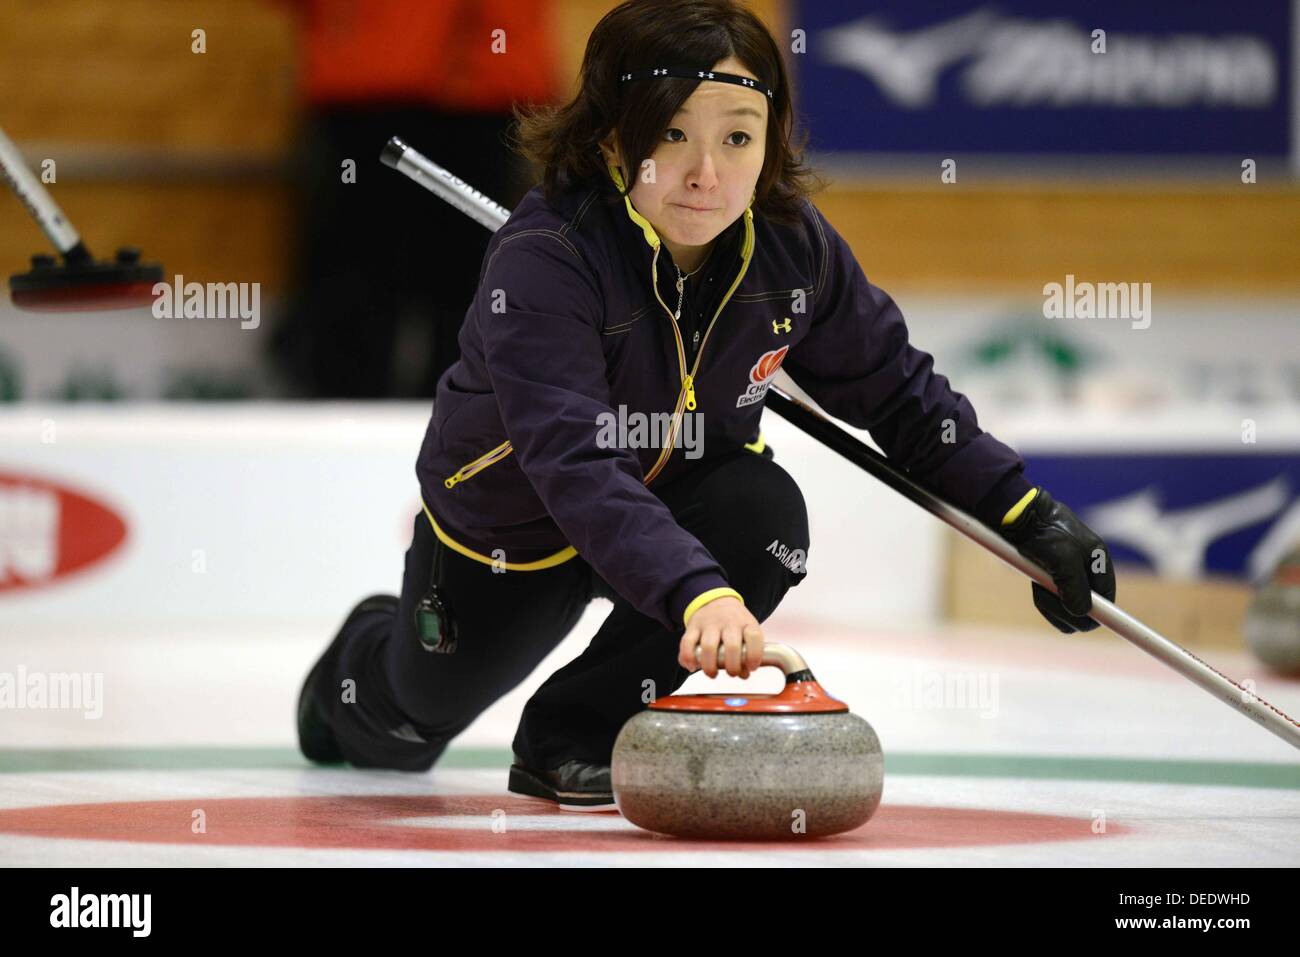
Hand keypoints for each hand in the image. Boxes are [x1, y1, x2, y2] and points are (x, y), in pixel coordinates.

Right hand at [678, 597, 763, 677]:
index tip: (751, 667)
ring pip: (708, 647)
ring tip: (713, 673)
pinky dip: (688, 658)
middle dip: (732, 667)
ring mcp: (710, 623)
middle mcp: (728, 621)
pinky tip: (692, 666)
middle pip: (732, 647)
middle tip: (732, 673)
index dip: (754, 656)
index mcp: (746, 623)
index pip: (754, 637)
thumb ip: (748, 653)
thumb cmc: (735, 623)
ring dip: (710, 666)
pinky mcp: (693, 625)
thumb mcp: (747, 632)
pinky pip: (687, 643)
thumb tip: (743, 674)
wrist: (716, 600)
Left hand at [1000, 489, 1116, 633]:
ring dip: (1050, 603)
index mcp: (1100, 565)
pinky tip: (1034, 582)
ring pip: (1066, 610)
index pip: (1107, 604)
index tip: (1080, 620)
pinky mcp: (1053, 581)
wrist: (1021, 518)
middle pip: (1085, 613)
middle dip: (1065, 609)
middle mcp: (1089, 575)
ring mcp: (1071, 579)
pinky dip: (1042, 598)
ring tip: (1038, 583)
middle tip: (1046, 595)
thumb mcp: (1063, 559)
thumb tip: (1082, 614)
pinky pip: (1052, 603)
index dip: (1099, 617)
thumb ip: (1075, 587)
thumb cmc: (1045, 533)